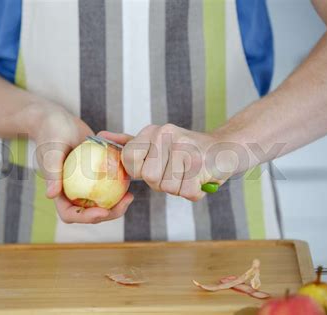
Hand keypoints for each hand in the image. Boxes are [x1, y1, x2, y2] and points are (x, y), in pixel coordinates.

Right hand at [28, 102, 132, 223]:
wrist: (57, 119)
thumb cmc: (50, 132)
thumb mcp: (51, 150)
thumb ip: (52, 172)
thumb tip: (50, 195)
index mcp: (59, 192)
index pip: (70, 214)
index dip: (86, 218)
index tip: (102, 211)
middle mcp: (72, 191)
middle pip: (91, 212)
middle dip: (109, 213)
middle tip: (125, 203)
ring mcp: (84, 184)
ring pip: (102, 200)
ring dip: (117, 203)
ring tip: (130, 196)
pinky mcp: (95, 174)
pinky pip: (108, 184)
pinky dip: (118, 185)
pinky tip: (131, 180)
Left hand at [99, 124, 239, 201]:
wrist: (227, 148)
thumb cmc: (188, 150)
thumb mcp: (157, 142)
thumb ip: (130, 143)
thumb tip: (99, 137)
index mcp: (153, 130)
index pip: (129, 160)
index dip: (140, 172)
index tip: (155, 168)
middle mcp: (167, 134)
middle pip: (149, 177)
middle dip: (162, 182)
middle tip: (177, 172)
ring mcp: (185, 147)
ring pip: (168, 187)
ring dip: (179, 188)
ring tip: (189, 174)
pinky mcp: (202, 163)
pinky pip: (187, 193)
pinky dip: (194, 193)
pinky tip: (200, 179)